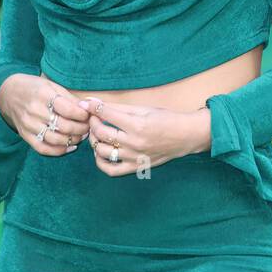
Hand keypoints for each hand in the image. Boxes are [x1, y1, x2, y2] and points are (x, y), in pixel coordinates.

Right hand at [0, 73, 89, 155]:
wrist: (9, 94)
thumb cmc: (35, 88)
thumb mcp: (52, 86)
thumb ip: (70, 98)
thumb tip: (89, 108)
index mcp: (43, 95)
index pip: (68, 109)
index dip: (82, 115)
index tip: (89, 115)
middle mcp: (34, 111)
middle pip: (64, 126)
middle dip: (81, 129)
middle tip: (88, 127)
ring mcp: (29, 125)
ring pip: (56, 139)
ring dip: (73, 140)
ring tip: (81, 136)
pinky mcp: (25, 135)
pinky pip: (44, 148)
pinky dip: (59, 151)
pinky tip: (70, 147)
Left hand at [79, 97, 202, 176]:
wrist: (185, 136)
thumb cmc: (165, 119)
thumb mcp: (143, 109)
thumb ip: (117, 107)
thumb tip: (92, 101)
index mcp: (137, 125)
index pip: (106, 114)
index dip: (93, 106)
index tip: (86, 103)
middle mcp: (135, 143)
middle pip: (101, 133)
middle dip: (92, 122)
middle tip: (93, 117)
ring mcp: (134, 158)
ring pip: (102, 151)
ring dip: (95, 140)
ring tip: (98, 133)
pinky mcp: (136, 167)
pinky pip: (111, 170)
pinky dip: (100, 162)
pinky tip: (100, 151)